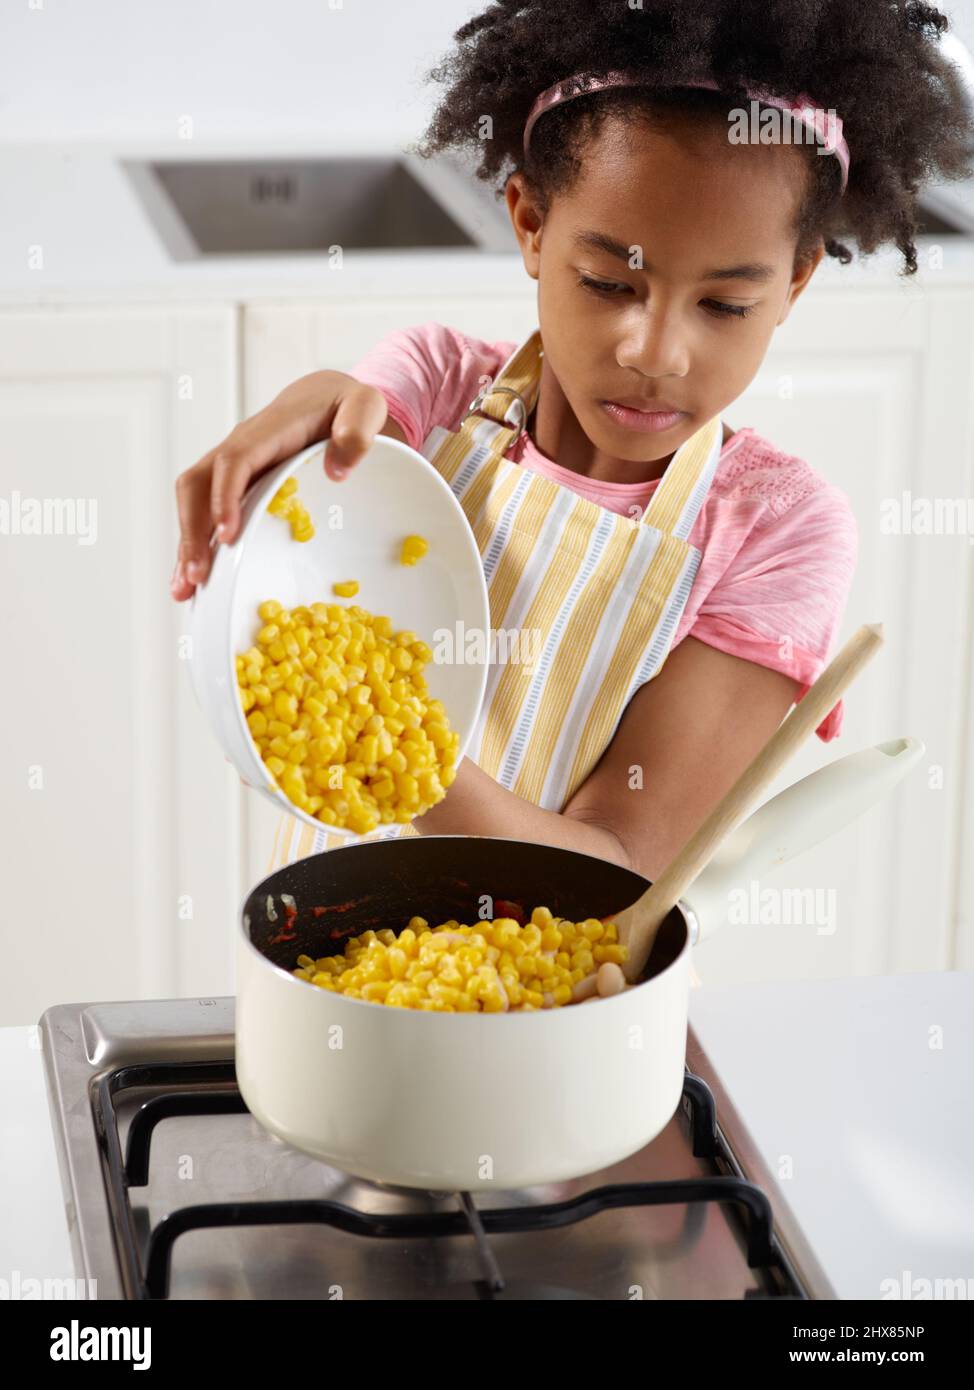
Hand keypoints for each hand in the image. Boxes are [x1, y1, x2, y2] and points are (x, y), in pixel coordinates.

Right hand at [170, 371, 388, 600]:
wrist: (329, 398)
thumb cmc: (348, 405)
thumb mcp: (365, 407)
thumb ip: (357, 431)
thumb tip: (336, 470)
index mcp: (270, 429)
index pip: (235, 460)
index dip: (225, 496)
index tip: (228, 536)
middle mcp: (241, 446)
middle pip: (199, 483)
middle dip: (193, 530)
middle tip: (198, 576)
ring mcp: (232, 466)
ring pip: (194, 501)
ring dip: (187, 544)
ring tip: (184, 590)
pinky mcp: (233, 484)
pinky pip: (204, 510)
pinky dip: (197, 544)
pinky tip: (194, 579)